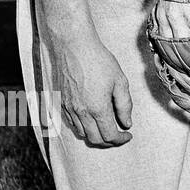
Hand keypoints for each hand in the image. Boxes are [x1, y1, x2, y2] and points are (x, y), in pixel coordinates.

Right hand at [46, 30, 132, 146]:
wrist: (74, 47)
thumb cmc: (99, 61)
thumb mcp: (120, 81)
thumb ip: (124, 105)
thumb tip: (127, 123)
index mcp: (97, 108)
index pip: (109, 135)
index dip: (121, 139)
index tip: (128, 135)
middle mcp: (80, 112)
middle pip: (95, 139)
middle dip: (109, 141)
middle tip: (119, 135)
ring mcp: (68, 108)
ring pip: (81, 134)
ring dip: (95, 135)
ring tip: (106, 128)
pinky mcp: (60, 103)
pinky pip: (71, 124)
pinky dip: (82, 127)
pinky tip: (91, 119)